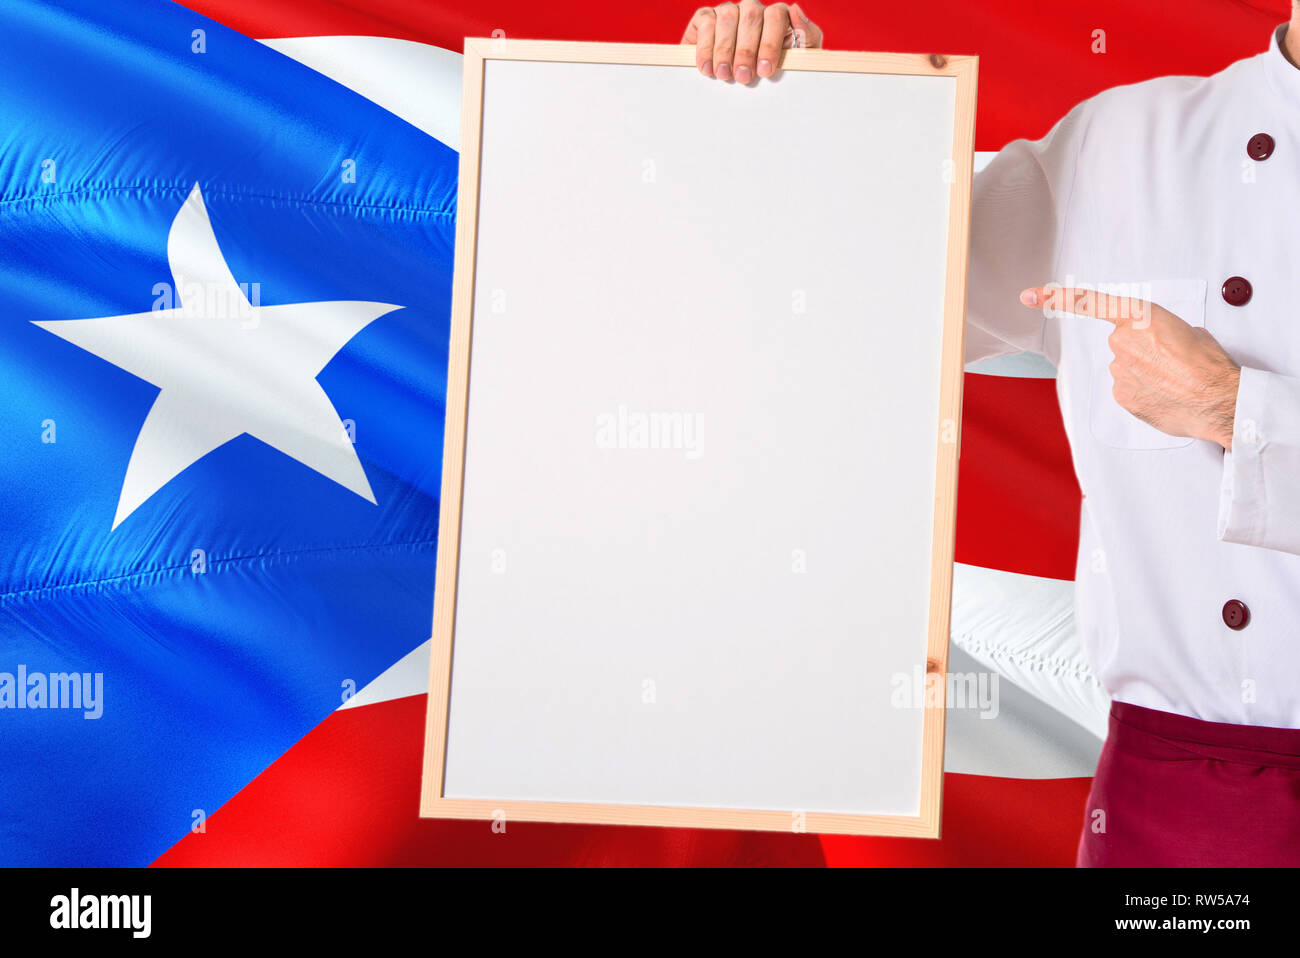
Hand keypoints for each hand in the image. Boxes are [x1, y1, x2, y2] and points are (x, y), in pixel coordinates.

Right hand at [681, 1, 822, 82]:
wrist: (748, 82)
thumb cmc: (776, 70)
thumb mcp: (800, 56)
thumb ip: (807, 35)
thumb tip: (795, 10)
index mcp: (776, 15)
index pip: (776, 16)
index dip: (770, 43)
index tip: (765, 70)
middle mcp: (752, 9)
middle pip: (751, 17)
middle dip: (746, 50)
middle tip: (743, 77)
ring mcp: (728, 11)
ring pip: (727, 18)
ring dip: (725, 49)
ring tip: (724, 74)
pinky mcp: (706, 17)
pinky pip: (706, 23)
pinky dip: (705, 47)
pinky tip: (707, 68)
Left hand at [1020, 284, 1241, 449]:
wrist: (1219, 399)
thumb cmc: (1209, 364)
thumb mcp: (1188, 330)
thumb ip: (1160, 329)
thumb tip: (1157, 341)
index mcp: (1140, 317)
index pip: (1088, 303)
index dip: (1056, 298)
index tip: (1031, 296)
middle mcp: (1122, 341)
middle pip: (1122, 342)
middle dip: (1143, 350)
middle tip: (1171, 361)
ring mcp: (1118, 370)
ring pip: (1126, 367)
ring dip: (1145, 372)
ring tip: (1174, 380)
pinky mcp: (1120, 396)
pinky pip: (1128, 388)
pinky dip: (1144, 391)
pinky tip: (1165, 395)